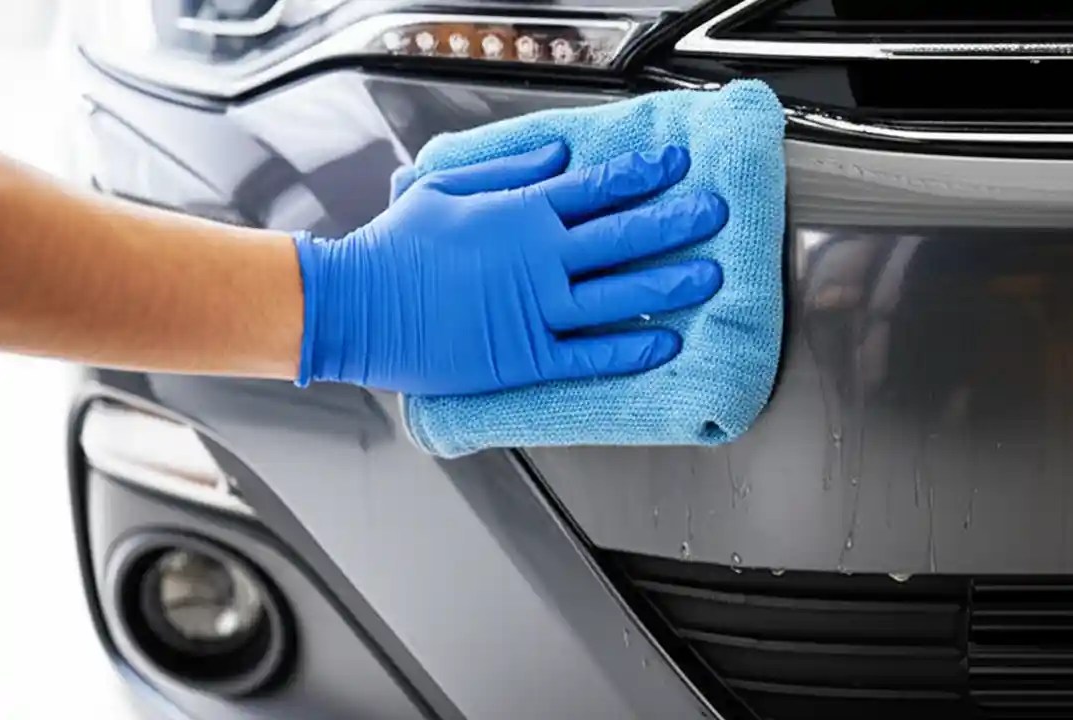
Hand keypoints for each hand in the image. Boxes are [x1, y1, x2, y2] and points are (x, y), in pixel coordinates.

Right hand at [294, 141, 727, 395]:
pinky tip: (665, 344)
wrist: (358, 306)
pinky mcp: (526, 357)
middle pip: (623, 237)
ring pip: (620, 295)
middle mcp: (539, 259)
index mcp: (520, 214)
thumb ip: (509, 170)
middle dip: (675, 223)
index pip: (597, 188)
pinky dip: (631, 350)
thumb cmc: (395, 247)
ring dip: (670, 285)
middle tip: (714, 214)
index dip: (643, 175)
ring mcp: (537, 310)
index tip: (677, 166)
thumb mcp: (444, 186)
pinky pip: (591, 354)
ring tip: (710, 277)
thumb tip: (562, 154)